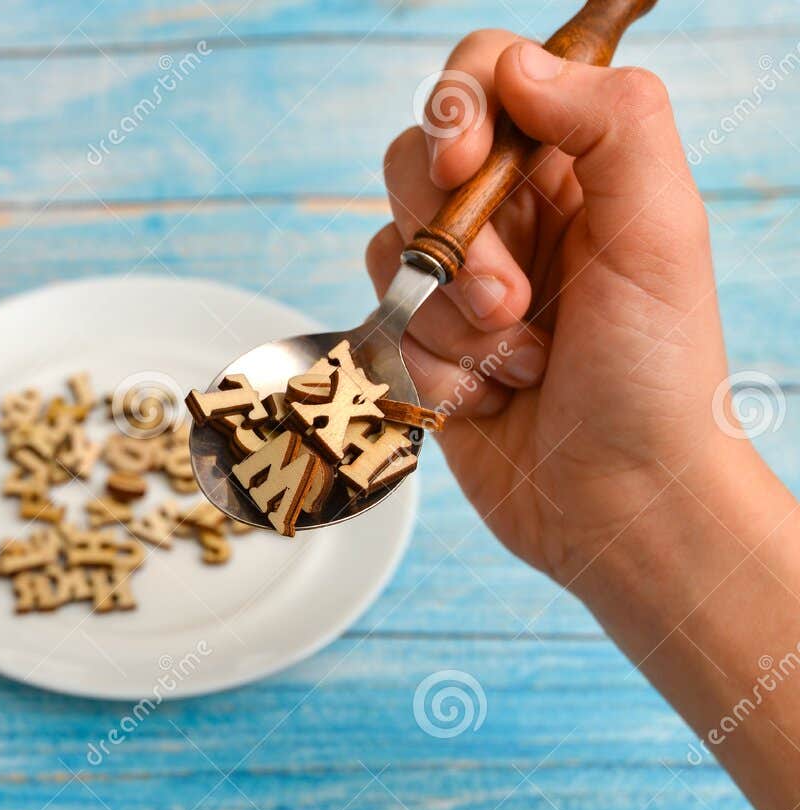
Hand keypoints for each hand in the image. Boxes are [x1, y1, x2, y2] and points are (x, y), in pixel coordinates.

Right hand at [369, 34, 753, 590]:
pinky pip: (382, 329)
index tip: (465, 160)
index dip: (456, 107)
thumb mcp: (664, 233)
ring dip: (448, 320)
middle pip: (415, 163)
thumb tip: (518, 66)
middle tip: (514, 302)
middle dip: (454, 242)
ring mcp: (462, 284)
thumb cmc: (660, 379)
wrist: (621, 506)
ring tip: (519, 364)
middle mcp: (513, 216)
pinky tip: (489, 400)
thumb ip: (611, 123)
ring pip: (391, 253)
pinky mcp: (425, 349)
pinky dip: (430, 370)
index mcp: (576, 168)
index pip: (486, 77)